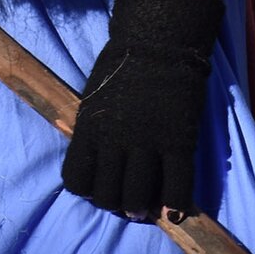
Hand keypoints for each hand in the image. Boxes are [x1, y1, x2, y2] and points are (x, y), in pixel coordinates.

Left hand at [61, 0, 223, 219]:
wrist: (158, 42)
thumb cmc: (121, 69)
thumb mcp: (92, 97)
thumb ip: (86, 127)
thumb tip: (75, 147)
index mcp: (88, 128)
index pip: (76, 180)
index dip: (87, 189)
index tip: (99, 186)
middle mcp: (113, 141)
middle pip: (107, 197)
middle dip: (115, 203)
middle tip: (126, 200)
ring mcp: (147, 143)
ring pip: (137, 199)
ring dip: (140, 209)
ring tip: (146, 207)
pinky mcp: (178, 142)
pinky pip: (176, 188)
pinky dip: (175, 205)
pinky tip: (174, 210)